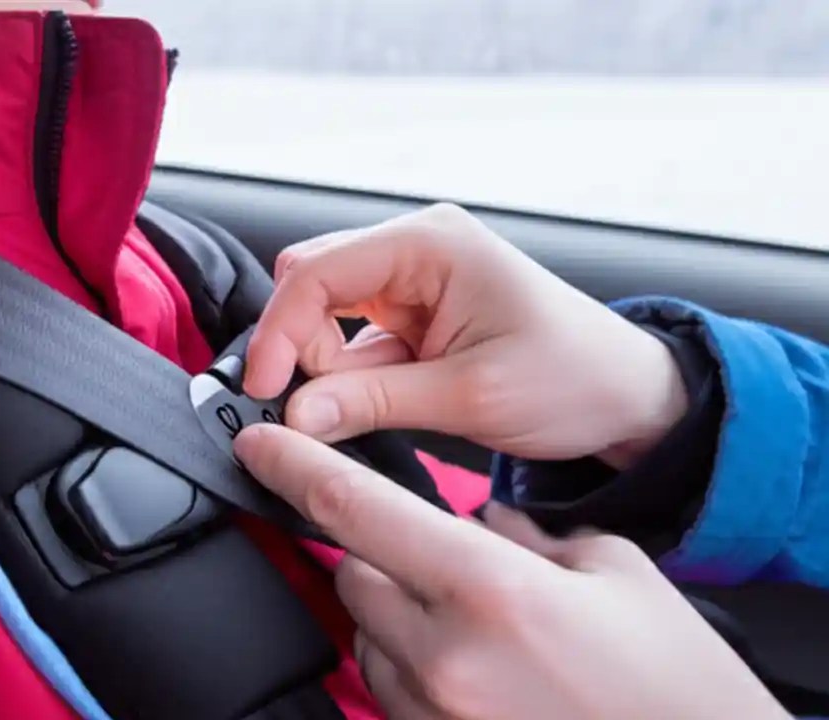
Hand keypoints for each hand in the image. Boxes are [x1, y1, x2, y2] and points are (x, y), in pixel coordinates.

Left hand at [235, 425, 787, 719]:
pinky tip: (475, 671)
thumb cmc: (670, 679)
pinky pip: (388, 690)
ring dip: (398, 615)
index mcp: (489, 589)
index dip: (295, 468)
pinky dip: (412, 666)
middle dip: (381, 553)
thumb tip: (480, 519)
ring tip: (480, 632)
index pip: (356, 511)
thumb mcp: (612, 570)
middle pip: (355, 573)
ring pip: (367, 635)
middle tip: (445, 560)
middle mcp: (445, 656)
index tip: (257, 443)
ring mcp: (433, 712)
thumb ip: (526, 533)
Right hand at [243, 203, 687, 468]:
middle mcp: (414, 251)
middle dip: (302, 350)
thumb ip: (373, 403)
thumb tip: (293, 417)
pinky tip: (371, 409)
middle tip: (318, 411)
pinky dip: (347, 381)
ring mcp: (411, 283)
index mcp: (431, 245)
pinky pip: (351, 345)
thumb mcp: (469, 397)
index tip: (265, 392)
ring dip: (326, 371)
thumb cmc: (574, 378)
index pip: (317, 273)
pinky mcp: (412, 318)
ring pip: (323, 319)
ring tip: (368, 413)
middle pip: (311, 288)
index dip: (280, 332)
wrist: (627, 396)